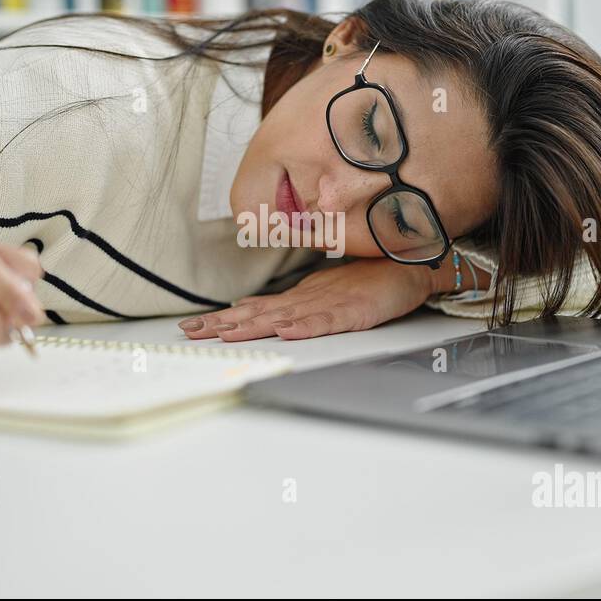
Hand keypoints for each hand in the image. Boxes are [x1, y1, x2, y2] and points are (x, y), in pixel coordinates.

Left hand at [178, 257, 439, 341]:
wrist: (407, 267)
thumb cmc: (368, 281)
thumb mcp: (323, 296)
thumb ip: (292, 305)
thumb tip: (256, 311)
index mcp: (299, 298)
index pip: (253, 310)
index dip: (223, 319)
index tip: (194, 327)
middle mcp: (307, 300)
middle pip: (259, 313)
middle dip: (224, 323)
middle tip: (193, 332)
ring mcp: (329, 304)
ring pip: (285, 317)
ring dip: (255, 325)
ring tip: (227, 333)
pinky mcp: (354, 311)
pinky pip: (327, 320)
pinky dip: (306, 326)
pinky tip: (289, 331)